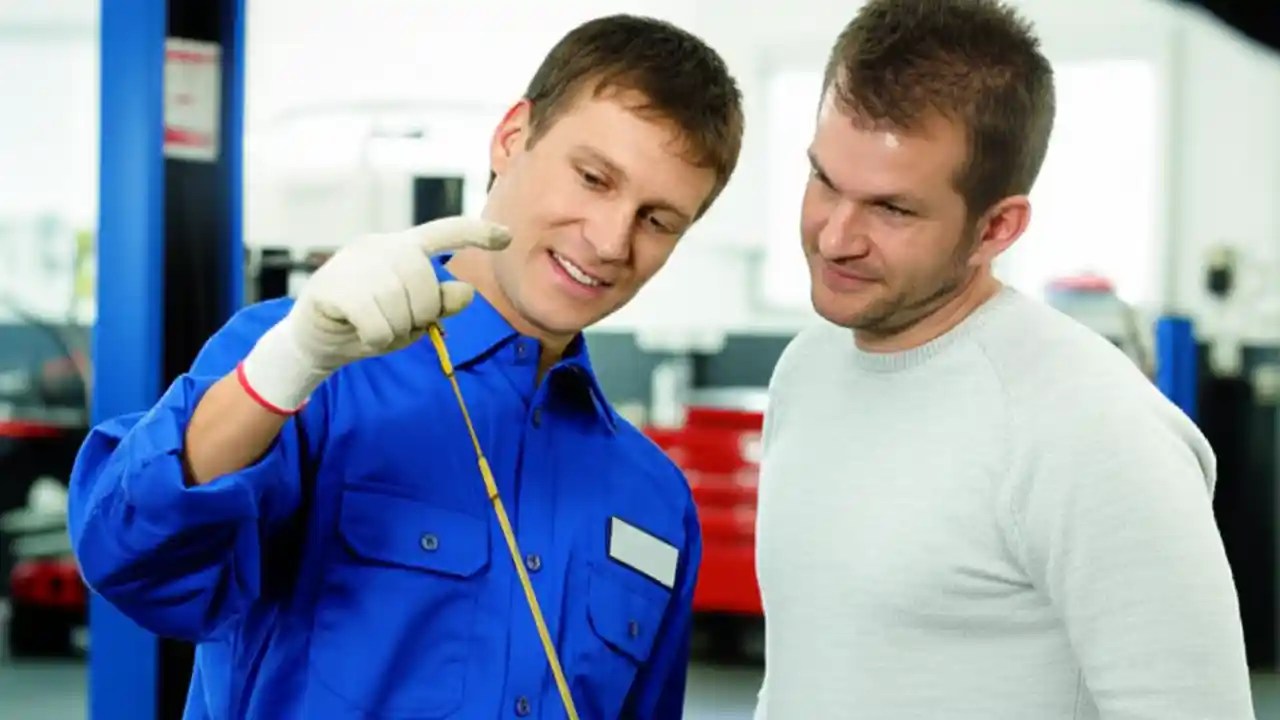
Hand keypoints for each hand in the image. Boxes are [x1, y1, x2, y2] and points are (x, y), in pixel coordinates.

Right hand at [238, 217, 509, 412]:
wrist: (313, 342)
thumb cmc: (369, 325)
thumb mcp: (412, 319)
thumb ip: (440, 305)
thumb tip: (467, 291)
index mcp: (401, 248)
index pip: (444, 232)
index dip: (477, 233)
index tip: (508, 236)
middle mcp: (379, 247)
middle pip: (425, 282)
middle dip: (420, 315)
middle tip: (397, 327)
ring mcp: (354, 262)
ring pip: (402, 307)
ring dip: (396, 331)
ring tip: (376, 330)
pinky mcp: (333, 286)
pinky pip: (379, 324)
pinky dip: (378, 340)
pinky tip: (362, 334)